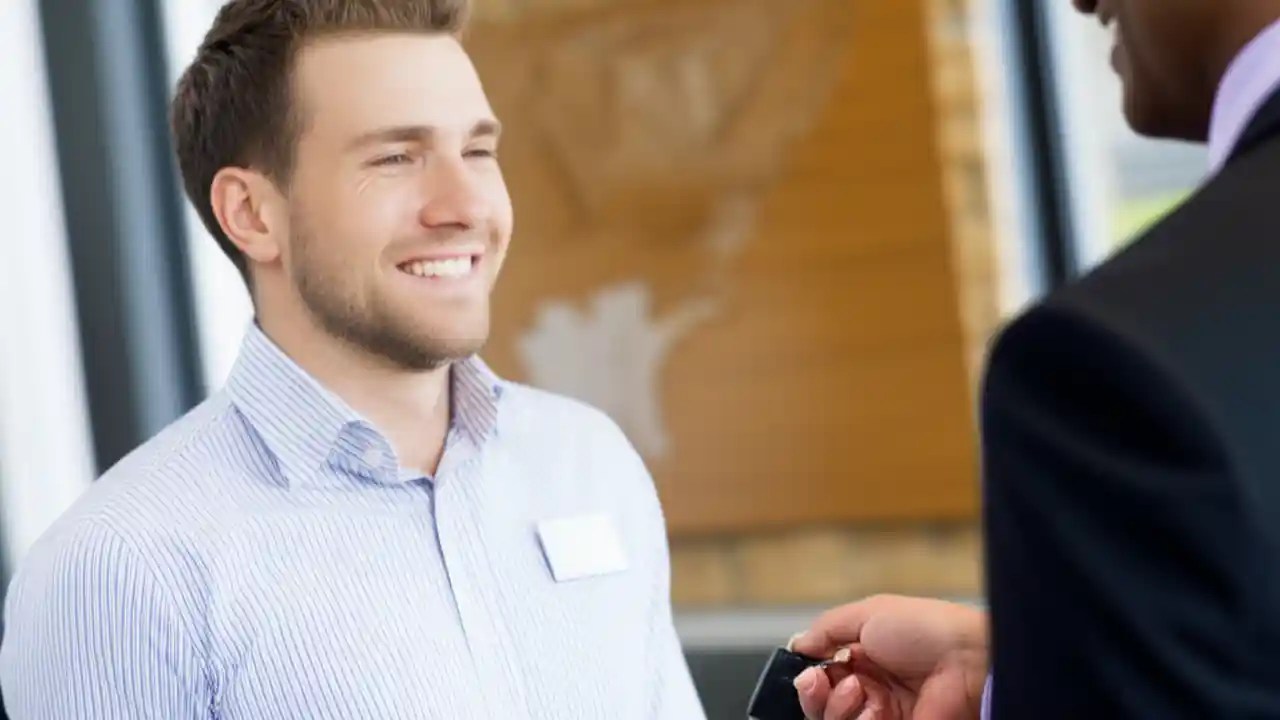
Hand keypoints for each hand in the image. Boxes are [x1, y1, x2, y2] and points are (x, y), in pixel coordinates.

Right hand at [790, 595, 989, 719]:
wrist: (970, 660)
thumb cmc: (925, 629)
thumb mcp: (868, 613)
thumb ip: (827, 629)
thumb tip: (797, 645)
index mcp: (864, 657)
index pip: (821, 676)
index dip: (808, 676)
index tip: (806, 670)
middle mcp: (871, 688)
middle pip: (821, 704)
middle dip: (811, 695)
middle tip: (816, 682)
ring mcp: (883, 716)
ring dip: (833, 708)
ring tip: (855, 690)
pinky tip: (872, 710)